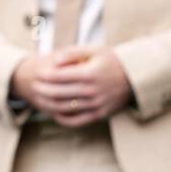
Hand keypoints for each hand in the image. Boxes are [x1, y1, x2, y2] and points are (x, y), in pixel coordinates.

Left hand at [13, 46, 132, 125]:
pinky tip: (54, 113)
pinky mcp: (100, 114)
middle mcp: (93, 91)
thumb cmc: (111, 61)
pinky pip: (77, 121)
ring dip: (49, 104)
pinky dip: (63, 119)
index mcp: (90, 73)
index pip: (60, 76)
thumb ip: (72, 53)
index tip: (37, 73)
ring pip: (66, 108)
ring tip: (39, 99)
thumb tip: (53, 61)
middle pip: (59, 92)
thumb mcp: (94, 50)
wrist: (136, 77)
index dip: (46, 75)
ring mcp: (97, 104)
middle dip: (43, 89)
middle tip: (34, 85)